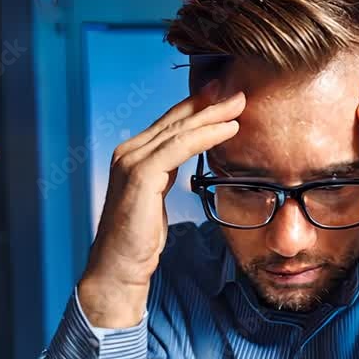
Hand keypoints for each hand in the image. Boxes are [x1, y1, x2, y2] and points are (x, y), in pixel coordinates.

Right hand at [79, 82, 244, 326]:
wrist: (119, 268)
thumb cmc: (139, 239)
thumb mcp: (156, 198)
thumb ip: (165, 174)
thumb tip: (184, 161)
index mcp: (133, 155)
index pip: (171, 123)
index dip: (198, 107)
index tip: (226, 96)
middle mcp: (129, 152)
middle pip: (176, 120)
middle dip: (209, 103)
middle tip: (238, 90)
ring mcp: (131, 161)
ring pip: (179, 129)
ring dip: (212, 115)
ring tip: (239, 105)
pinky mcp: (139, 175)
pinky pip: (179, 147)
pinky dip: (205, 135)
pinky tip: (227, 129)